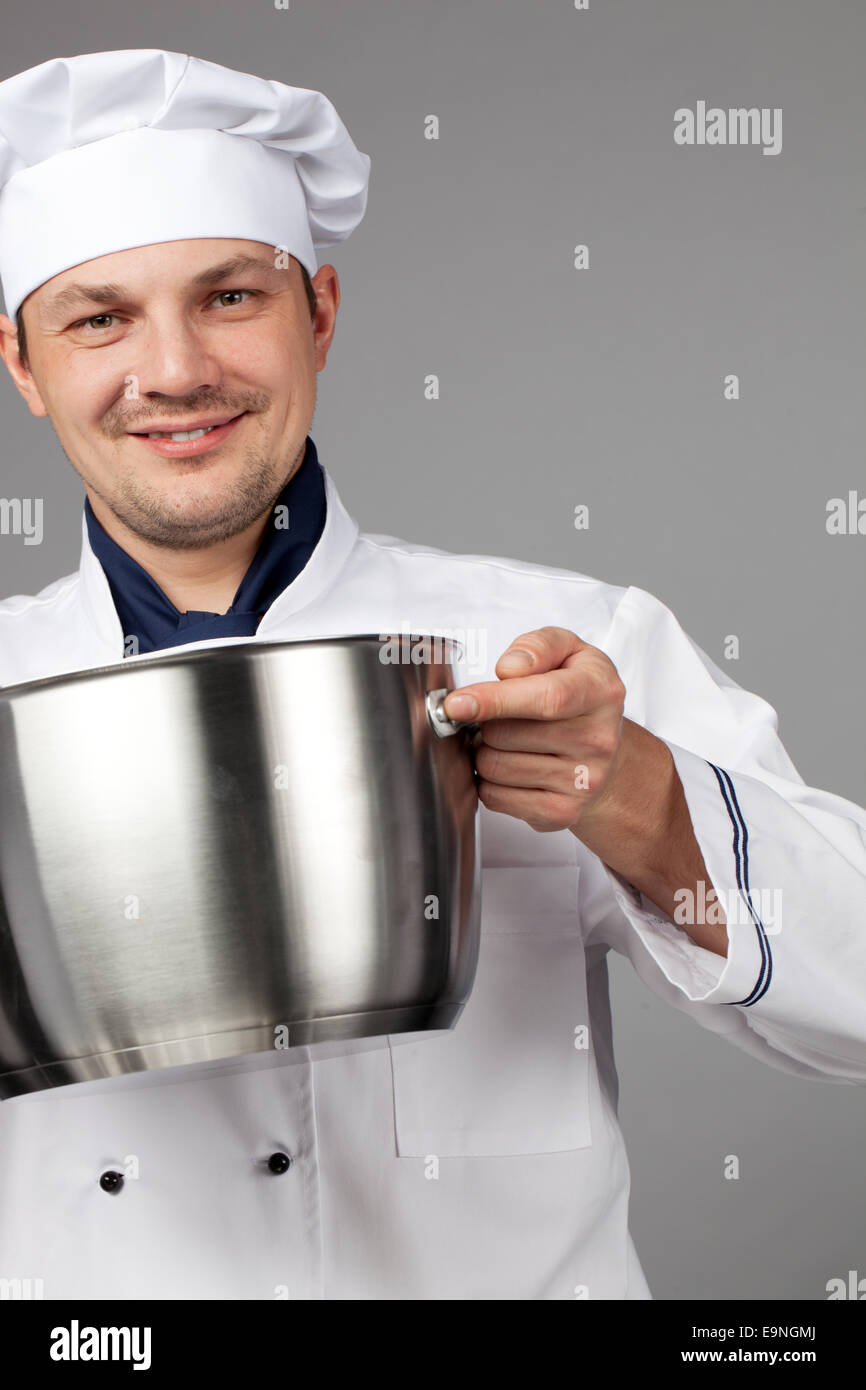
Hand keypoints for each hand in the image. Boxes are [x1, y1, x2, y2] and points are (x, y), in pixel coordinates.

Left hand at [443, 626, 626, 832]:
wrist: (605, 753)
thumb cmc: (577, 695)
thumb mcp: (568, 652)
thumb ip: (539, 646)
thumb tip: (509, 669)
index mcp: (600, 691)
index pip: (547, 699)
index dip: (495, 700)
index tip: (457, 704)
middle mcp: (599, 739)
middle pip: (507, 733)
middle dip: (486, 722)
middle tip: (498, 717)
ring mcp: (583, 781)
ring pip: (494, 766)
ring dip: (484, 751)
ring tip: (506, 741)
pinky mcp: (562, 812)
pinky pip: (495, 796)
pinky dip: (488, 780)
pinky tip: (510, 766)